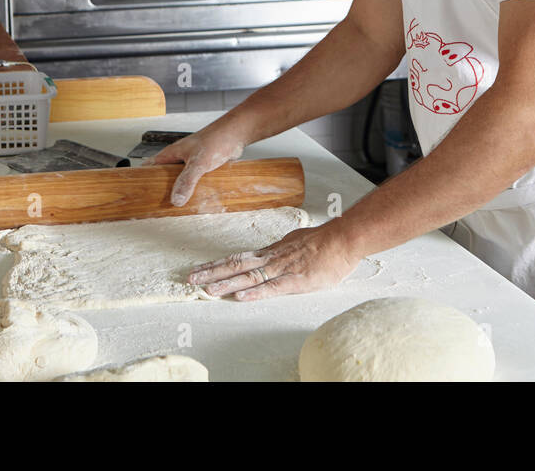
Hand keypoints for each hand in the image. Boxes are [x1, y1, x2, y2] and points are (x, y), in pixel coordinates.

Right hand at [151, 125, 245, 206]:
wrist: (236, 134)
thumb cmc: (216, 139)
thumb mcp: (198, 163)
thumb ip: (187, 181)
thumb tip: (176, 199)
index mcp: (171, 154)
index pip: (149, 167)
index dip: (142, 179)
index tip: (139, 194)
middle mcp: (178, 158)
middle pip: (163, 176)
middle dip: (161, 189)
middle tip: (159, 205)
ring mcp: (190, 163)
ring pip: (179, 179)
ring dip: (179, 190)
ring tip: (176, 206)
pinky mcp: (202, 167)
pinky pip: (193, 181)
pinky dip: (193, 189)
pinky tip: (195, 198)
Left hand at [188, 224, 359, 301]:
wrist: (344, 238)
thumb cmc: (326, 241)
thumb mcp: (298, 241)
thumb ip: (284, 249)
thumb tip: (274, 252)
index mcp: (272, 250)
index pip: (240, 258)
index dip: (219, 264)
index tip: (201, 270)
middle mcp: (272, 258)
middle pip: (237, 264)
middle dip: (212, 272)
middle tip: (191, 278)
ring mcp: (283, 268)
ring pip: (249, 276)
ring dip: (226, 283)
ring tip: (207, 290)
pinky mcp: (296, 280)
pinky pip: (272, 287)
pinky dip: (255, 292)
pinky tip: (240, 296)